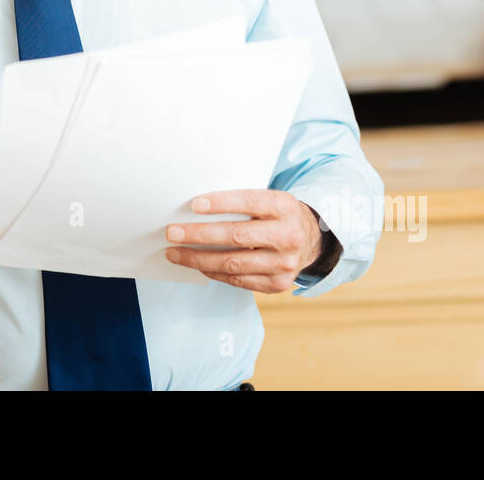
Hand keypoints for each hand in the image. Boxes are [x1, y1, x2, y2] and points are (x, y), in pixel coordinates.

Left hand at [164, 190, 328, 293]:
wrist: (310, 240)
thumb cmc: (277, 216)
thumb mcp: (269, 200)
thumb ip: (242, 203)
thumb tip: (196, 210)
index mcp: (285, 207)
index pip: (249, 202)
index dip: (221, 203)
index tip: (194, 205)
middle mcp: (288, 236)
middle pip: (237, 236)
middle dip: (199, 235)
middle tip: (173, 232)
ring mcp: (285, 263)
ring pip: (233, 263)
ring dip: (198, 259)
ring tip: (176, 253)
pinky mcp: (278, 284)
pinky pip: (238, 280)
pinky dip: (214, 272)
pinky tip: (198, 265)